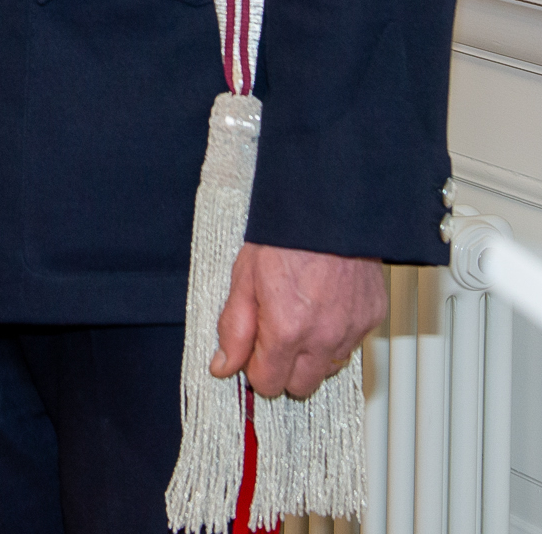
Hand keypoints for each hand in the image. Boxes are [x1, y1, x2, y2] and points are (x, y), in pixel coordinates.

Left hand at [211, 241, 386, 398]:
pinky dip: (336, 334)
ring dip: (312, 354)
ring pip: (329, 368)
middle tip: (275, 333)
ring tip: (301, 316)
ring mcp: (352, 331)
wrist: (325, 209)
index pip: (268, 383)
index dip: (255, 367)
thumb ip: (234, 328)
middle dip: (284, 367)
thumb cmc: (283, 237)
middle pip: (301, 386)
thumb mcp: (243, 278)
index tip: (253, 348)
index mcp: (287, 330)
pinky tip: (324, 305)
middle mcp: (324, 338)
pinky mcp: (372, 319)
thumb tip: (223, 366)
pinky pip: (351, 344)